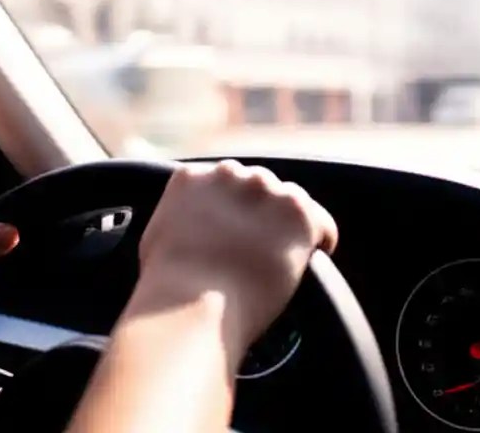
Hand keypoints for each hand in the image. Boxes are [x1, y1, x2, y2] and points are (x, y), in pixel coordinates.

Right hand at [131, 161, 336, 359]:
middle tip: (256, 248)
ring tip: (281, 257)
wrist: (192, 304)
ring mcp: (267, 191)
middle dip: (259, 213)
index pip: (223, 182)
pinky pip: (323, 224)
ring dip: (287, 226)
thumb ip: (177, 218)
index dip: (231, 209)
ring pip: (290, 202)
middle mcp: (230, 174)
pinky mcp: (299, 213)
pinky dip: (321, 241)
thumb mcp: (157, 238)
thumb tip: (184, 229)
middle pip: (258, 186)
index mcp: (193, 177)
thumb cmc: (167, 285)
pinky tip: (312, 259)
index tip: (233, 231)